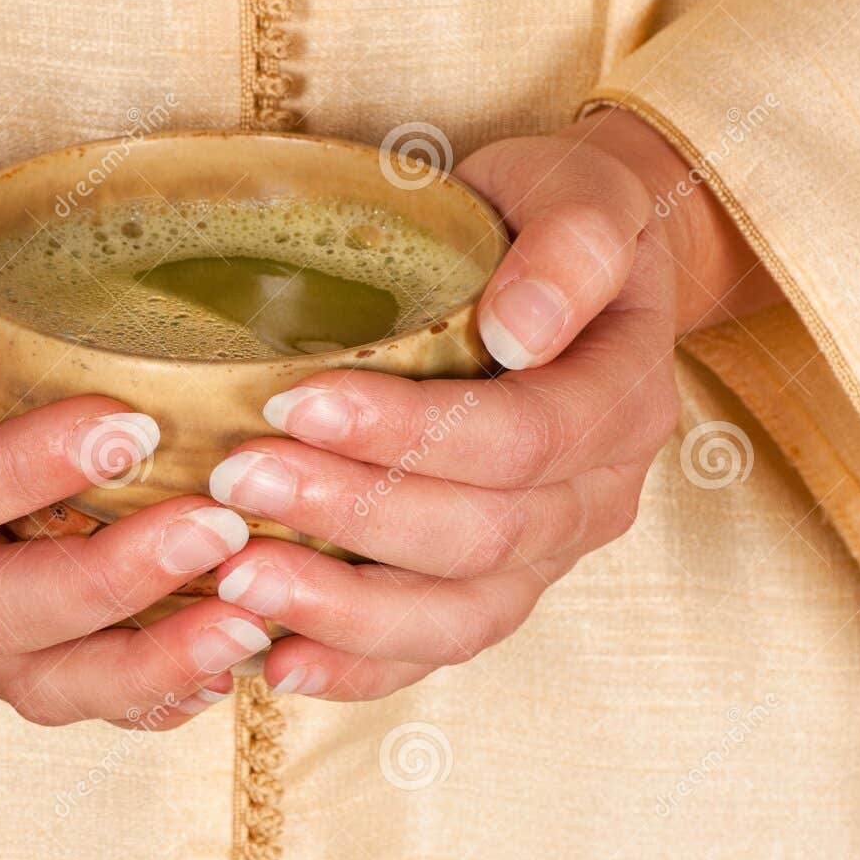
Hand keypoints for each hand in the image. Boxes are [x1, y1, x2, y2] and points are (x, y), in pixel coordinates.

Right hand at [0, 133, 264, 727]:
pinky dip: (147, 689)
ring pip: (32, 677)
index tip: (129, 427)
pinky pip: (70, 682)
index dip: (20, 475)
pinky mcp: (9, 618)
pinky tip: (224, 664)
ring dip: (142, 666)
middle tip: (219, 530)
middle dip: (109, 582)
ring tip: (245, 627)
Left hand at [209, 108, 781, 699]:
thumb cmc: (551, 216)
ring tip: (240, 583)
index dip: (411, 433)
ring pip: (459, 616)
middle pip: (481, 535)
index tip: (298, 403)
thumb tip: (522, 329)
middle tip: (236, 481)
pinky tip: (274, 663)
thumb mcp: (579, 193)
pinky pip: (438, 649)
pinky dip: (358, 667)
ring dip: (344, 610)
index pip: (523, 440)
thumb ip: (571, 247)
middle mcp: (598, 495)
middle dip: (352, 515)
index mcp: (623, 400)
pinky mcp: (501, 586)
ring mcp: (551, 554)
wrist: (571, 267)